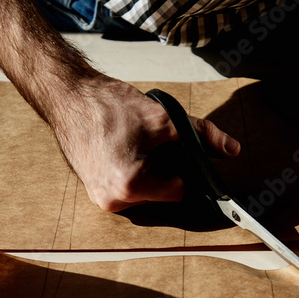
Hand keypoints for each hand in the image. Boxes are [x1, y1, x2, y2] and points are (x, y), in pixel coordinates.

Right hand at [50, 75, 240, 211]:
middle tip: (153, 142)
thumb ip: (201, 134)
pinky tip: (125, 149)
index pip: (181, 190)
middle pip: (163, 192)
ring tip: (137, 143)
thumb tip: (230, 149)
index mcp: (131, 185)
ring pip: (146, 190)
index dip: (187, 167)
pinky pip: (128, 187)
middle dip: (167, 167)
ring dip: (150, 170)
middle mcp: (114, 200)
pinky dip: (133, 170)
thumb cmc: (106, 105)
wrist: (68, 97)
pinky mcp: (94, 191)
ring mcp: (102, 198)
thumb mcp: (163, 116)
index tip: (180, 149)